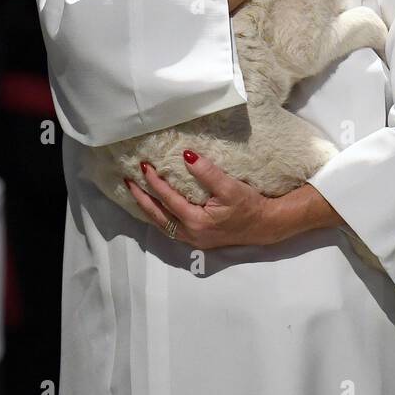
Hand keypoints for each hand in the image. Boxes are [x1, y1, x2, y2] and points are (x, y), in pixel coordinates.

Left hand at [125, 150, 332, 249]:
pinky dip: (159, 216)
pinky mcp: (197, 239)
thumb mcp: (230, 187)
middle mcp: (190, 234)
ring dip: (148, 208)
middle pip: (157, 216)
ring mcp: (192, 239)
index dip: (155, 182)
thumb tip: (187, 155)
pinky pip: (170, 227)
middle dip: (141, 198)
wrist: (266, 225)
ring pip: (162, 224)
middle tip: (128, 181)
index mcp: (196, 222)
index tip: (144, 166)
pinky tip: (155, 207)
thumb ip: (208, 173)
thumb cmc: (250, 205)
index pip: (168, 199)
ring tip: (136, 193)